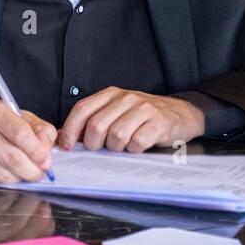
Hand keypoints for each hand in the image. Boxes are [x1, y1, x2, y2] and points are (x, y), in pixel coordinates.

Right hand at [0, 100, 55, 183]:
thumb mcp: (11, 115)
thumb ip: (37, 129)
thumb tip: (47, 152)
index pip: (21, 133)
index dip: (37, 151)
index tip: (46, 161)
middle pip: (12, 158)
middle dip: (31, 171)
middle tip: (39, 174)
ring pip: (1, 175)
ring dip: (18, 179)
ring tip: (22, 174)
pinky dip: (1, 182)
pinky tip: (2, 173)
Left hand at [57, 88, 203, 151]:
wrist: (182, 113)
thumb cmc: (144, 117)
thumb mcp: (117, 112)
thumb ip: (93, 121)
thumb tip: (62, 138)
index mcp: (111, 94)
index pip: (82, 109)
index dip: (70, 130)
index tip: (67, 147)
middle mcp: (126, 98)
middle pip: (96, 126)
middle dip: (94, 145)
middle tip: (102, 150)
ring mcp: (143, 109)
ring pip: (116, 136)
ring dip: (117, 149)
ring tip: (124, 146)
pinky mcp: (159, 122)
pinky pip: (137, 143)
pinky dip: (134, 150)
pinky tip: (139, 146)